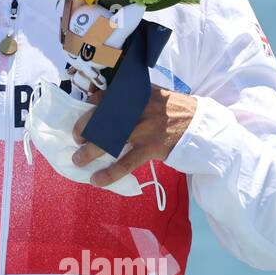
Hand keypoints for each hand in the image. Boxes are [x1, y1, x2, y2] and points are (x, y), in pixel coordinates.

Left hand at [70, 85, 197, 187]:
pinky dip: (110, 173)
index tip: (81, 120)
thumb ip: (128, 99)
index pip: (102, 98)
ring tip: (78, 160)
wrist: (199, 124)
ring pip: (109, 141)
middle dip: (84, 130)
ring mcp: (143, 128)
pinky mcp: (151, 147)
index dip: (87, 110)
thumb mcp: (150, 95)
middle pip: (101, 119)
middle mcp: (136, 109)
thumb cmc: (171, 110)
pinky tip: (97, 180)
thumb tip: (99, 105)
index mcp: (134, 94)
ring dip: (89, 153)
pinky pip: (125, 163)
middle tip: (76, 139)